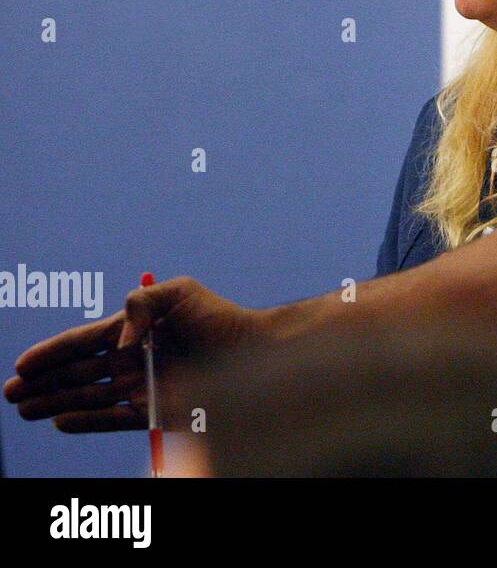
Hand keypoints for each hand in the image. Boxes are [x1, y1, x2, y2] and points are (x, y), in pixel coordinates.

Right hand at [3, 276, 262, 432]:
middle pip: (79, 373)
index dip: (53, 353)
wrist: (254, 352)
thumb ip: (142, 302)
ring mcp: (142, 387)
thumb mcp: (181, 292)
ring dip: (55, 402)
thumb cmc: (221, 318)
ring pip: (89, 397)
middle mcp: (134, 361)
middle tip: (12, 392)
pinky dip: (87, 422)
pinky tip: (61, 421)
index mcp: (136, 331)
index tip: (23, 363)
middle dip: (44, 382)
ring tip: (25, 408)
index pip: (86, 342)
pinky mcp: (155, 412)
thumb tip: (118, 338)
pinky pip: (113, 419)